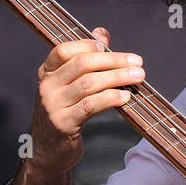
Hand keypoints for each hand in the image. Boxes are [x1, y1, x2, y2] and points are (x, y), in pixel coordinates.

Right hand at [30, 26, 144, 174]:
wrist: (47, 152)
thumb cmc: (64, 114)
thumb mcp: (69, 86)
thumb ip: (84, 59)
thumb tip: (101, 33)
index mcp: (47, 73)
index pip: (64, 50)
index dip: (87, 45)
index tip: (108, 46)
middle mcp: (47, 86)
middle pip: (82, 64)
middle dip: (113, 61)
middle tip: (137, 63)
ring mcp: (53, 105)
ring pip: (89, 84)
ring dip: (117, 78)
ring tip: (138, 77)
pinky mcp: (63, 123)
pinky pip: (90, 106)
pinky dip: (111, 98)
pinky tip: (125, 97)